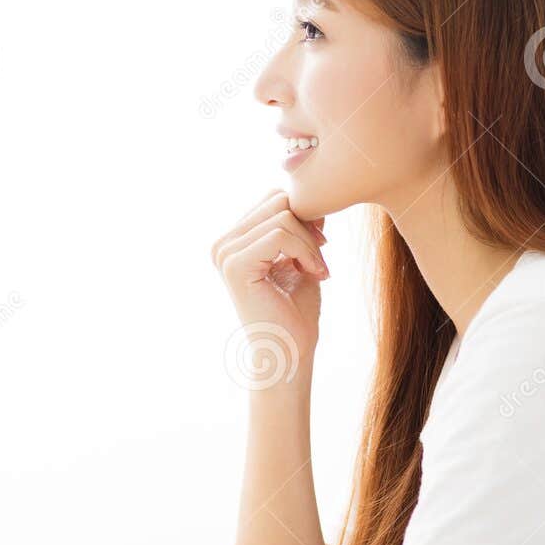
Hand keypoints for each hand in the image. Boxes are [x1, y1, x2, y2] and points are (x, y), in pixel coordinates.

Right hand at [212, 190, 327, 360]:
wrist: (289, 352)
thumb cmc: (296, 311)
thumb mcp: (302, 256)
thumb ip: (303, 225)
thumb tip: (313, 191)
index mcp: (234, 240)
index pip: (273, 198)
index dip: (305, 216)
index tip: (321, 247)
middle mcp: (223, 244)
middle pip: (278, 201)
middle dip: (309, 226)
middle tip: (321, 259)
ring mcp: (225, 253)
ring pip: (282, 216)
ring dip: (311, 243)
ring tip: (319, 270)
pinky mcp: (235, 264)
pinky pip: (280, 234)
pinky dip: (306, 251)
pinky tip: (316, 274)